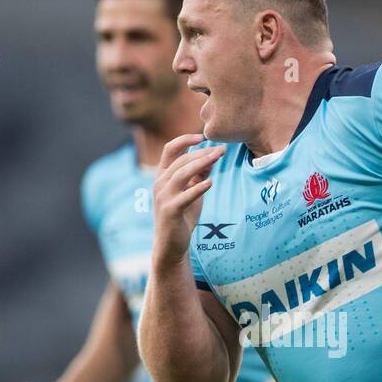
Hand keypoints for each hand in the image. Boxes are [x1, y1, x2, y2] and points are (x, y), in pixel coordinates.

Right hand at [152, 134, 225, 265]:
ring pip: (181, 174)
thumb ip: (199, 175)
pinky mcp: (170, 211)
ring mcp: (163, 197)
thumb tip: (212, 158)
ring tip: (218, 159)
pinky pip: (185, 196)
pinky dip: (197, 188)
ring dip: (201, 164)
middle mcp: (160, 183)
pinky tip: (210, 183)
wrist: (171, 244)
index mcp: (163, 176)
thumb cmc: (182, 216)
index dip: (184, 140)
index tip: (202, 136)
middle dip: (201, 153)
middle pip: (180, 161)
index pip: (170, 150)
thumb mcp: (192, 192)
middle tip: (221, 149)